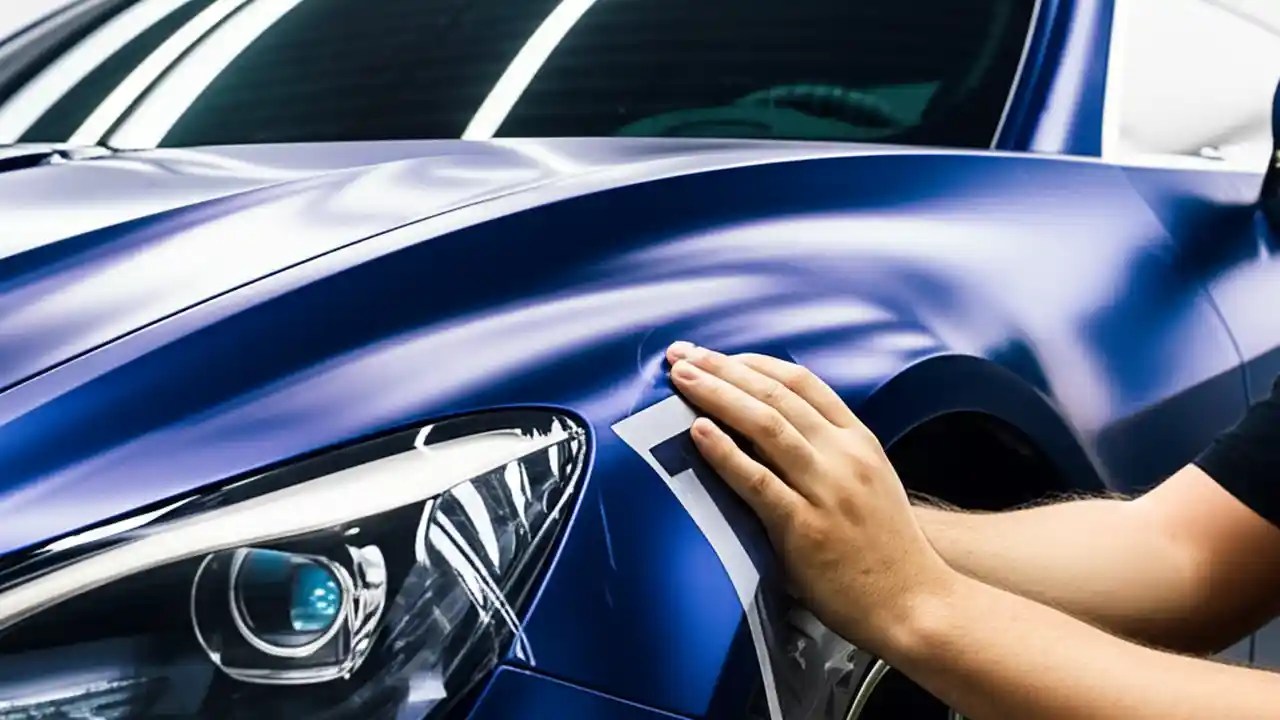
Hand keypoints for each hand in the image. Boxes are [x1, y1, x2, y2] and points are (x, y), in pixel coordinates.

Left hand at [666, 342, 955, 653]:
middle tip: (682, 356)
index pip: (801, 381)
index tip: (716, 355)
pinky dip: (725, 453)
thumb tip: (767, 434)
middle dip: (723, 368)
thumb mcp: (868, 482)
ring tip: (680, 379)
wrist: (914, 604)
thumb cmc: (884, 551)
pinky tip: (698, 432)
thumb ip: (828, 454)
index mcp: (858, 441)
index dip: (753, 363)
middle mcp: (843, 456)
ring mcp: (826, 490)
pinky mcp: (806, 529)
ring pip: (765, 425)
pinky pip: (759, 481)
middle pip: (776, 394)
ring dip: (716, 395)